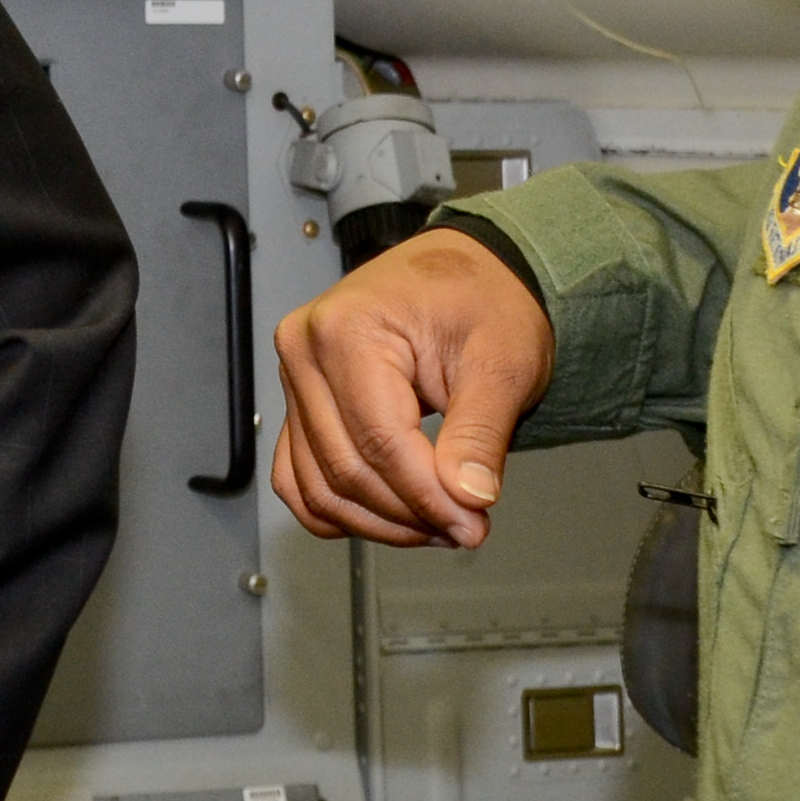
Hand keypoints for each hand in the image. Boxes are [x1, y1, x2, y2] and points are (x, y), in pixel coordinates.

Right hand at [270, 225, 555, 548]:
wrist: (469, 271)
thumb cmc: (481, 298)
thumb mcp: (503, 360)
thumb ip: (480, 433)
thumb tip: (465, 498)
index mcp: (348, 329)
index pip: (380, 442)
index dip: (428, 497)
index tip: (473, 525)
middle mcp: (306, 351)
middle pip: (345, 468)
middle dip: (409, 514)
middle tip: (466, 529)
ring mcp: (296, 378)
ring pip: (317, 484)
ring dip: (377, 522)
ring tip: (437, 526)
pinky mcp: (301, 403)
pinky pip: (299, 477)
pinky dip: (340, 510)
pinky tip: (392, 519)